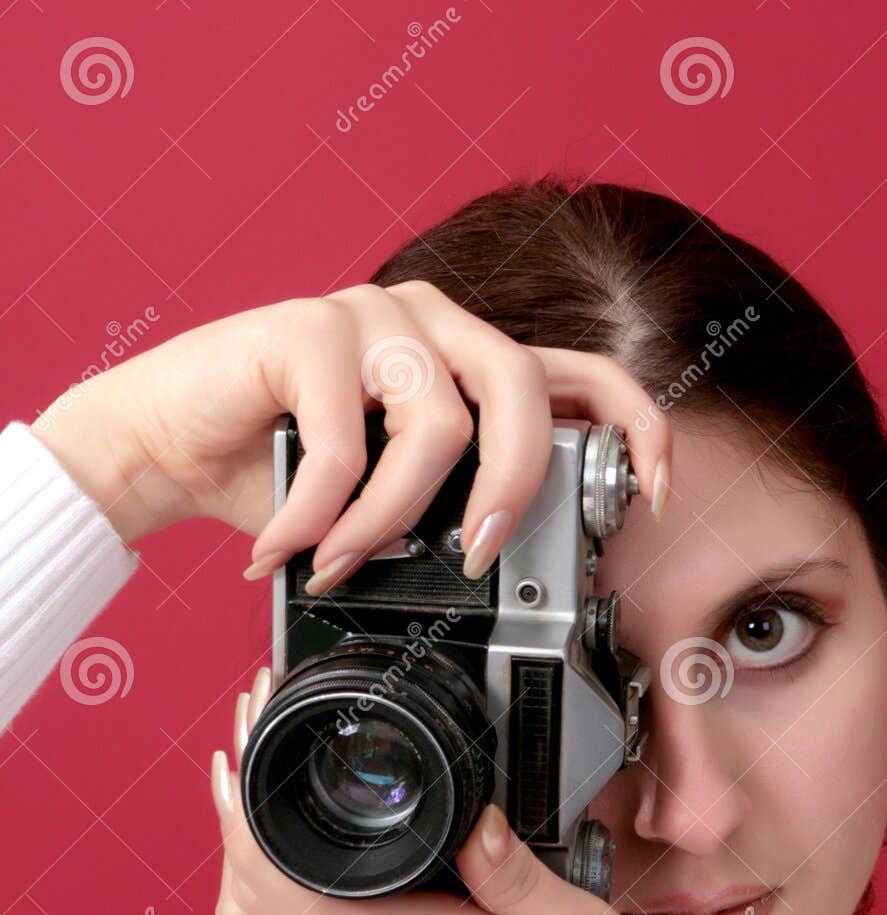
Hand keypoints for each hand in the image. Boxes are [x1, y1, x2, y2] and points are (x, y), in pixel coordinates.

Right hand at [29, 282, 672, 585]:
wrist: (168, 446)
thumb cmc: (278, 472)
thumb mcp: (387, 498)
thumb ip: (449, 506)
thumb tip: (504, 564)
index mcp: (468, 361)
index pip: (584, 373)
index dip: (638, 427)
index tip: (657, 496)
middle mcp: (433, 324)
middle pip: (523, 389)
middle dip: (513, 487)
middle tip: (477, 556)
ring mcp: (374, 314)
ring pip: (434, 426)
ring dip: (387, 522)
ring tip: (341, 566)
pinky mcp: (308, 325)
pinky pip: (343, 445)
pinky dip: (318, 517)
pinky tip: (286, 547)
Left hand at [210, 670, 693, 914]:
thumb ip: (525, 877)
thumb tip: (477, 816)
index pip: (290, 901)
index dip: (248, 828)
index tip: (247, 760)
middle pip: (251, 912)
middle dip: (235, 827)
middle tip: (254, 752)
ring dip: (246, 867)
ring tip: (268, 795)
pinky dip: (274, 904)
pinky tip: (302, 862)